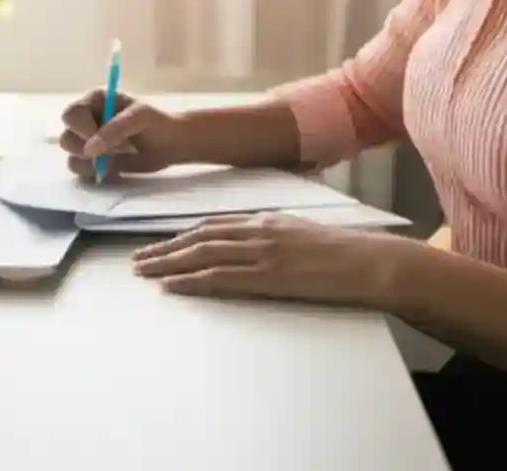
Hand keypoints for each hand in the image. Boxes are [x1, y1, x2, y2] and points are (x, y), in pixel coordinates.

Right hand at [59, 90, 188, 180]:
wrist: (173, 143)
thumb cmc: (158, 123)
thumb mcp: (140, 117)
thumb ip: (114, 129)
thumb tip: (89, 149)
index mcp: (95, 101)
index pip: (72, 115)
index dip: (82, 129)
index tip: (99, 141)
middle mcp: (87, 120)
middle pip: (66, 137)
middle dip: (85, 149)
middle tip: (112, 151)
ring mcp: (90, 143)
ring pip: (71, 156)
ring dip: (89, 163)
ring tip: (114, 160)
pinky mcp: (96, 162)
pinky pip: (82, 172)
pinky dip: (93, 174)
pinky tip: (114, 169)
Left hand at [131, 213, 395, 305]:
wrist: (370, 262)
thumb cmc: (345, 252)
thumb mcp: (305, 232)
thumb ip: (277, 234)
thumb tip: (256, 242)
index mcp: (267, 220)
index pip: (214, 226)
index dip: (183, 235)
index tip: (161, 244)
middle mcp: (258, 232)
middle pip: (199, 238)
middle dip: (165, 249)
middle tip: (137, 260)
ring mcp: (262, 254)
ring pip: (202, 256)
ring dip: (168, 264)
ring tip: (143, 273)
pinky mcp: (268, 277)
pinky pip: (220, 278)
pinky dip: (191, 281)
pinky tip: (171, 286)